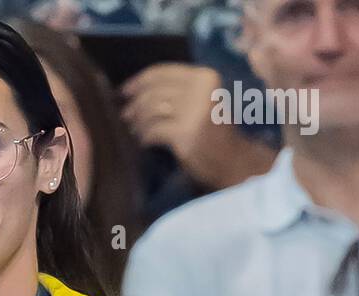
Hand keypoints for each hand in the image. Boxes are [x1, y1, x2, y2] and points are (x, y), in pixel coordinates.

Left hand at [120, 63, 274, 188]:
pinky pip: (154, 131)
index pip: (162, 72)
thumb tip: (138, 90)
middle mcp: (201, 89)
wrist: (234, 160)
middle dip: (135, 104)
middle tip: (125, 115)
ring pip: (151, 110)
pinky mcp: (185, 134)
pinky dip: (145, 136)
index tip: (124, 91)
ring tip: (135, 130)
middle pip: (154, 91)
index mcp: (205, 77)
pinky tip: (144, 142)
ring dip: (138, 121)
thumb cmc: (215, 132)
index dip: (139, 81)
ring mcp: (193, 111)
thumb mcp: (203, 101)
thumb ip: (180, 90)